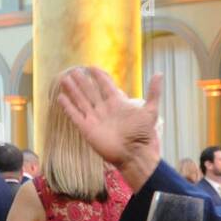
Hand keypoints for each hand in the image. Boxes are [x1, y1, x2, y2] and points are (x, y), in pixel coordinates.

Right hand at [56, 68, 162, 189]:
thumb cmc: (143, 134)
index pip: (105, 85)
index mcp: (117, 102)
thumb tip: (160, 73)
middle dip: (82, 81)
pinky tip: (60, 98)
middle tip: (74, 70)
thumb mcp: (150, 111)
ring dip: (73, 90)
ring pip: (81, 101)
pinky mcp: (87, 129)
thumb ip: (153, 92)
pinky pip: (75, 116)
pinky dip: (68, 107)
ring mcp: (95, 119)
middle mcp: (104, 109)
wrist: (134, 154)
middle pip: (90, 91)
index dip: (99, 76)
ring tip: (64, 79)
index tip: (91, 67)